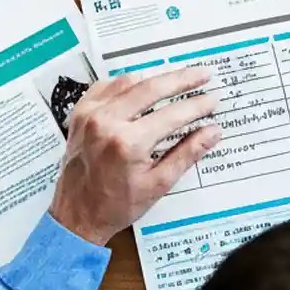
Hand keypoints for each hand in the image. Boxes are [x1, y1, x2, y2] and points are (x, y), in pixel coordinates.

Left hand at [48, 68, 221, 244]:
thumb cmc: (117, 205)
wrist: (76, 215)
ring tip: (176, 80)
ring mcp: (89, 114)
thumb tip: (213, 132)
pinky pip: (107, 86)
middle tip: (203, 74)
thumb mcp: (158, 184)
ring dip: (154, 79)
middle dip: (182, 78)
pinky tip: (141, 89)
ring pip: (129, 81)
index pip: (172, 114)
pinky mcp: (79, 113)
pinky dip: (127, 84)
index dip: (197, 105)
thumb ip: (187, 154)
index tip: (213, 99)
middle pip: (152, 87)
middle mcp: (106, 122)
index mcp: (128, 143)